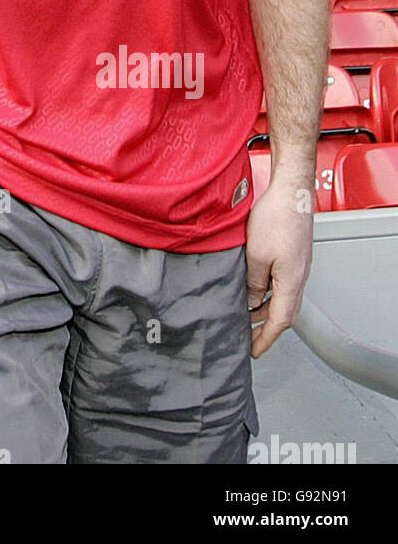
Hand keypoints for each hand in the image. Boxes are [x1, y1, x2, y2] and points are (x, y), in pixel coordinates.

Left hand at [245, 176, 313, 357]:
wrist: (291, 192)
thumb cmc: (277, 218)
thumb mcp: (256, 256)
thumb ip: (253, 282)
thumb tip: (251, 301)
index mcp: (291, 283)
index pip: (280, 321)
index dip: (266, 339)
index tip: (255, 351)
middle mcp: (298, 277)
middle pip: (283, 312)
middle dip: (265, 327)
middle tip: (248, 336)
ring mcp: (297, 266)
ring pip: (281, 296)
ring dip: (264, 307)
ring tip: (245, 312)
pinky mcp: (293, 255)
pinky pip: (280, 282)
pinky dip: (267, 290)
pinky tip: (253, 285)